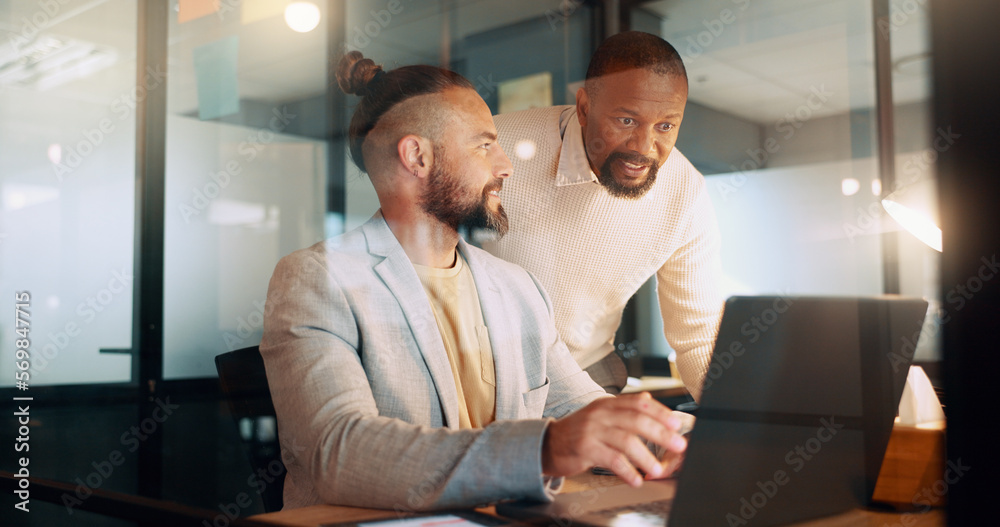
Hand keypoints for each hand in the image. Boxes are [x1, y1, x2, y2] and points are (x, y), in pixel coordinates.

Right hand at [541, 392, 686, 486]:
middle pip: (636, 420)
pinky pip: (611, 459)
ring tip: (657, 469)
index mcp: (607, 404)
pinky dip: (627, 471)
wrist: (546, 443)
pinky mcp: (584, 449)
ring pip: (626, 440)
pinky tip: (636, 479)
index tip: (676, 424)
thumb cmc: (578, 431)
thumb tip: (650, 399)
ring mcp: (592, 430)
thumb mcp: (600, 414)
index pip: (638, 403)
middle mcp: (600, 414)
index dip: (660, 412)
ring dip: (645, 456)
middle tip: (677, 443)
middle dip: (660, 433)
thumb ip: (623, 408)